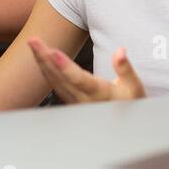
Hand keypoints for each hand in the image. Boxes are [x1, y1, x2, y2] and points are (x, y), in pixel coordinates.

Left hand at [26, 38, 145, 103]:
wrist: (124, 127)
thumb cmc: (130, 103)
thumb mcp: (134, 88)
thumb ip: (125, 69)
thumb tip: (120, 51)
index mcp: (100, 95)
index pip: (80, 80)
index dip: (66, 67)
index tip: (53, 52)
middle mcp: (83, 100)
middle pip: (60, 78)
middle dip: (45, 58)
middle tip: (33, 41)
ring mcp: (74, 102)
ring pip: (54, 81)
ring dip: (42, 62)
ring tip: (33, 44)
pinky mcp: (70, 101)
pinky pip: (54, 85)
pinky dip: (45, 70)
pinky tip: (39, 57)